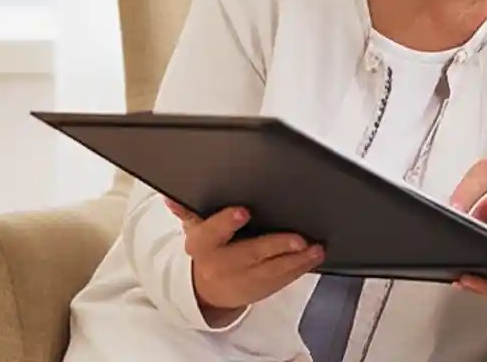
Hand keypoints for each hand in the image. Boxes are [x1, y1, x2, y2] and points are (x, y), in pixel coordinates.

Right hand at [164, 198, 324, 323]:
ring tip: (315, 249)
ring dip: (295, 261)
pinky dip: (298, 271)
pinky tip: (312, 259)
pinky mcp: (259, 291)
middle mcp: (221, 264)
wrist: (204, 290)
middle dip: (275, 247)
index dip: (226, 222)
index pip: (212, 232)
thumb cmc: (206, 249)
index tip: (243, 212)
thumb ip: (188, 210)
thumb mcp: (195, 228)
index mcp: (202, 244)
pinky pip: (280, 282)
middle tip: (298, 239)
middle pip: (249, 255)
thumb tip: (171, 196)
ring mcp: (241, 280)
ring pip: (270, 272)